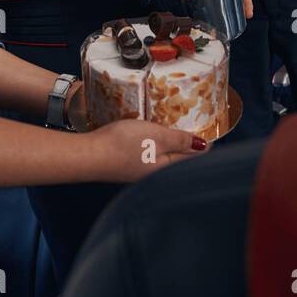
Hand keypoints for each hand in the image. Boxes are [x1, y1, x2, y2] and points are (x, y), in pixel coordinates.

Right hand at [89, 119, 207, 180]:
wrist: (87, 155)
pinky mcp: (127, 163)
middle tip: (195, 123)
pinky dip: (154, 142)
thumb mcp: (156, 136)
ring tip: (175, 125)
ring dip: (171, 142)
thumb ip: (180, 141)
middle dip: (189, 143)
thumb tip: (203, 146)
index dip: (203, 142)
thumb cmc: (121, 146)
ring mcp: (139, 169)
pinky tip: (150, 132)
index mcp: (166, 168)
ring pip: (163, 155)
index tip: (209, 127)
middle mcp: (155, 173)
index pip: (193, 157)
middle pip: (179, 157)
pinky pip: (148, 152)